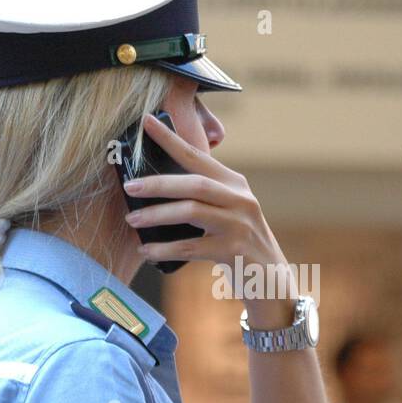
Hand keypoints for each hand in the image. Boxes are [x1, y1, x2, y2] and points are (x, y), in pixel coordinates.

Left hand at [122, 114, 294, 324]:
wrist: (271, 281)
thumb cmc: (239, 244)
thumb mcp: (228, 213)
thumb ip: (204, 197)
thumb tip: (154, 187)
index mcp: (235, 184)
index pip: (198, 155)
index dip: (171, 139)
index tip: (146, 121)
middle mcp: (240, 199)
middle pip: (194, 183)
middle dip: (158, 183)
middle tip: (129, 186)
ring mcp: (239, 225)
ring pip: (191, 211)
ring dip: (157, 215)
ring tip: (132, 220)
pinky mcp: (235, 250)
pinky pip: (191, 247)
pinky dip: (165, 249)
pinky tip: (147, 252)